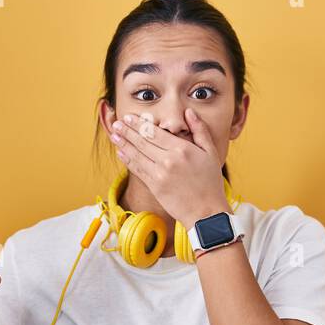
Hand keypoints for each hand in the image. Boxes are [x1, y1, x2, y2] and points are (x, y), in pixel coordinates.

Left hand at [110, 109, 230, 228]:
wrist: (206, 212)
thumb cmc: (211, 182)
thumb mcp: (211, 152)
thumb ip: (200, 130)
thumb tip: (188, 112)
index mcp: (182, 149)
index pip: (155, 132)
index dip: (139, 124)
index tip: (129, 117)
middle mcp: (168, 160)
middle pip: (143, 141)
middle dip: (127, 131)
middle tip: (117, 123)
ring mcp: (159, 174)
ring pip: (137, 155)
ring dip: (123, 143)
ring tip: (114, 135)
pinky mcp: (155, 187)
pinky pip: (138, 170)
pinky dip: (128, 160)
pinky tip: (121, 153)